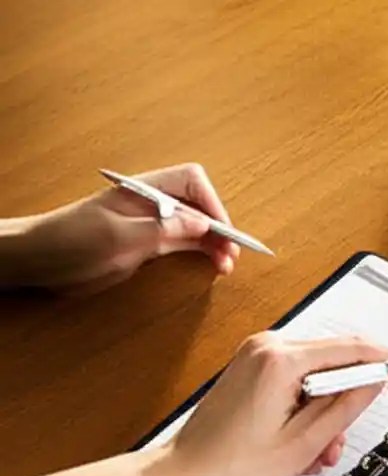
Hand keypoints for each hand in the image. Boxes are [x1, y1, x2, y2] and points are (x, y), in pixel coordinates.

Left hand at [1, 163, 239, 292]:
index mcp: (143, 191)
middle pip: (198, 205)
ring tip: (227, 264)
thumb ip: (163, 230)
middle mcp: (150, 204)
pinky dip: (200, 252)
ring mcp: (149, 224)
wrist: (37, 260)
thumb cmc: (69, 242)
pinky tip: (211, 263)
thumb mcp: (119, 237)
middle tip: (232, 254)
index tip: (221, 231)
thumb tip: (203, 225)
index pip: (191, 181)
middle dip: (220, 227)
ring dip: (214, 243)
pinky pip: (182, 243)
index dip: (212, 203)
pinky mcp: (145, 245)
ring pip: (194, 227)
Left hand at [165, 332, 387, 475]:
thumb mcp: (304, 443)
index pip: (349, 349)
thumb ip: (347, 407)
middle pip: (333, 361)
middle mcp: (267, 348)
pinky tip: (299, 439)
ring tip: (315, 451)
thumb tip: (375, 383)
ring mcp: (256, 356)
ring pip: (317, 374)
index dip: (383, 363)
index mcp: (280, 361)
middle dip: (346, 401)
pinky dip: (307, 407)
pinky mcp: (252, 367)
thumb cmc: (230, 467)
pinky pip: (297, 379)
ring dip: (326, 411)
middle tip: (340, 440)